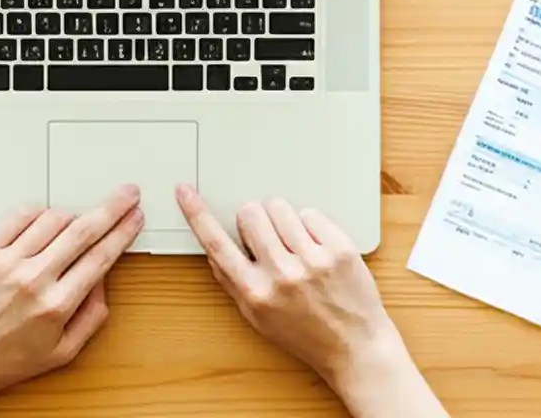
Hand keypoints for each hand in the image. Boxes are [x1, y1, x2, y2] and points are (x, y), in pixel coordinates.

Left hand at [0, 185, 143, 417]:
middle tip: (126, 195)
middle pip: (83, 230)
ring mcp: (7, 262)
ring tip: (79, 221)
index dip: (123, 232)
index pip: (100, 256)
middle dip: (112, 208)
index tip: (134, 218)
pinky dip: (38, 211)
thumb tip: (104, 277)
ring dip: (74, 213)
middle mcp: (32, 279)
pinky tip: (45, 218)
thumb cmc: (8, 358)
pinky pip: (18, 216)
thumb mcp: (63, 351)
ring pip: (52, 219)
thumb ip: (92, 315)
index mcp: (55, 305)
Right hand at [176, 185, 447, 417]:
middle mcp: (282, 275)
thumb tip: (213, 248)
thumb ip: (232, 281)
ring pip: (280, 207)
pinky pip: (312, 214)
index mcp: (255, 292)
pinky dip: (311, 226)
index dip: (196, 214)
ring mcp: (313, 262)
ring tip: (295, 245)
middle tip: (268, 238)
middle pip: (250, 213)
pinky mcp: (340, 250)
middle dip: (255, 219)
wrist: (355, 348)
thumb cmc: (305, 335)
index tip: (185, 192)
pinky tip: (317, 248)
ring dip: (283, 220)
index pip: (217, 244)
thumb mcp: (257, 317)